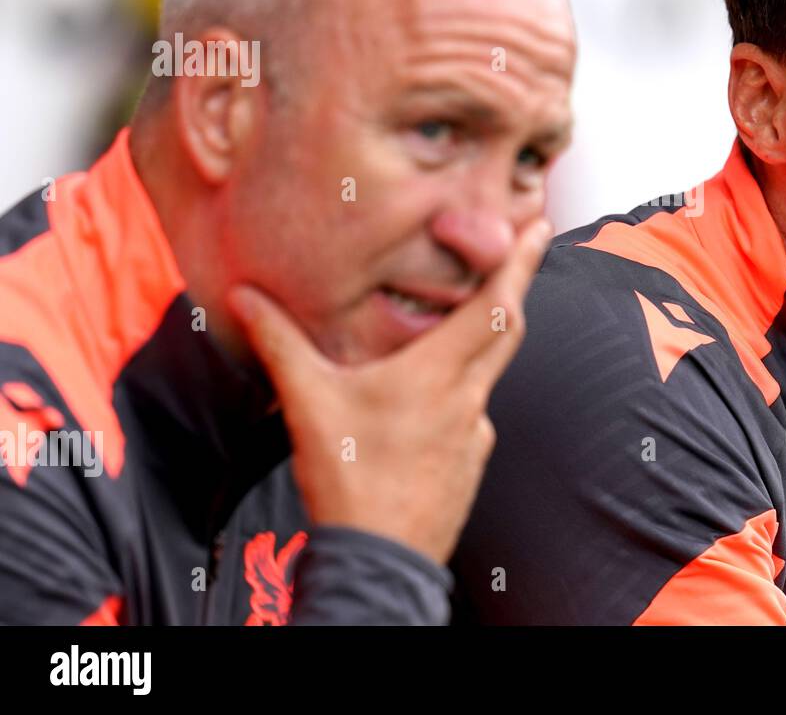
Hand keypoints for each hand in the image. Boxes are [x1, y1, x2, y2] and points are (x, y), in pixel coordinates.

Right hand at [228, 218, 551, 564]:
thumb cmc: (349, 480)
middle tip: (526, 245)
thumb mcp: (308, 403)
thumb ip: (280, 342)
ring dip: (487, 337)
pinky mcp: (471, 459)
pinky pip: (474, 411)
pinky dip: (463, 389)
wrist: (380, 561)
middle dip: (519, 282)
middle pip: (507, 327)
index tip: (540, 225)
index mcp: (437, 372)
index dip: (520, 261)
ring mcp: (474, 430)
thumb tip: (244, 295)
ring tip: (466, 315)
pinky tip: (432, 396)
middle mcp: (468, 396)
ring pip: (491, 370)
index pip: (496, 304)